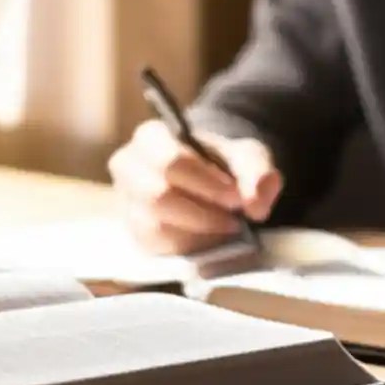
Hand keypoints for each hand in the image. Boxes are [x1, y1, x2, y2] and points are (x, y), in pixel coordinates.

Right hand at [108, 120, 282, 253]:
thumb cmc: (220, 163)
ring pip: (156, 225)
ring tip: (226, 229)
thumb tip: (254, 206)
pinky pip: (157, 246)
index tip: (236, 198)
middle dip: (202, 213)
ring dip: (197, 232)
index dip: (205, 184)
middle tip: (235, 221)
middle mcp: (128, 168)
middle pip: (158, 196)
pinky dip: (189, 246)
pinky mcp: (134, 231)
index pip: (171, 162)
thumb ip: (257, 173)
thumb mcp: (246, 156)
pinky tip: (210, 239)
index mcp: (151, 137)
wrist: (205, 179)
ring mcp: (127, 202)